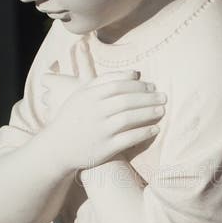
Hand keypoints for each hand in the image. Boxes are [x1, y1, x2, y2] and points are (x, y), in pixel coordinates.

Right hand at [44, 70, 165, 172]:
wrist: (58, 147)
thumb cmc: (74, 116)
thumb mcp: (83, 94)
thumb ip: (106, 80)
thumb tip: (134, 73)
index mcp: (89, 96)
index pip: (119, 85)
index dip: (139, 85)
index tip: (153, 86)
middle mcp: (94, 112)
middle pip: (127, 101)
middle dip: (149, 98)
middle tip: (163, 97)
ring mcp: (100, 131)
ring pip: (129, 118)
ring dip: (149, 113)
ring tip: (162, 110)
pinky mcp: (105, 148)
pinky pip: (129, 139)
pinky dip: (144, 133)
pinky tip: (155, 129)